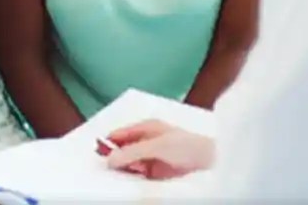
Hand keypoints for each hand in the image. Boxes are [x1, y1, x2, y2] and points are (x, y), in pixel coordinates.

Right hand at [100, 120, 214, 179]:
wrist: (211, 162)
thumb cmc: (189, 146)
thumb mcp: (156, 146)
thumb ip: (132, 151)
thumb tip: (111, 158)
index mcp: (146, 128)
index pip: (120, 134)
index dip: (108, 142)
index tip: (97, 152)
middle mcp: (147, 141)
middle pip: (122, 149)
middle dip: (114, 157)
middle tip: (104, 167)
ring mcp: (152, 157)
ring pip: (129, 163)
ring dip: (123, 168)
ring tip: (115, 175)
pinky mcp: (156, 172)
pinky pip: (138, 174)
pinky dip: (132, 177)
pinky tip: (129, 180)